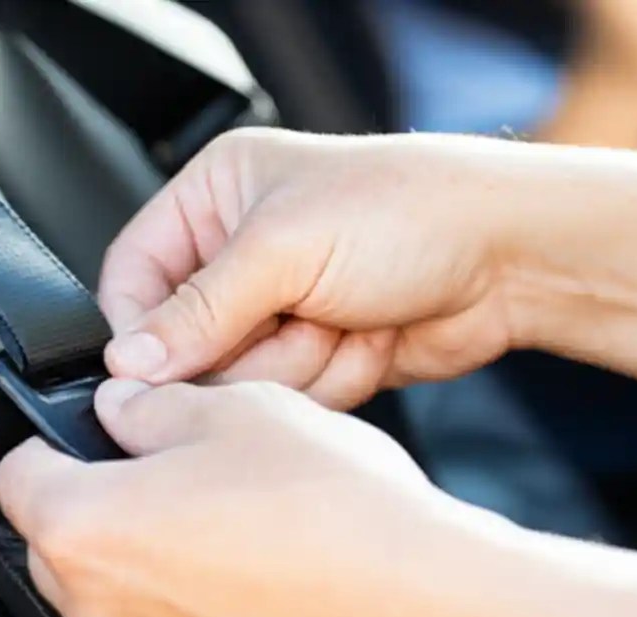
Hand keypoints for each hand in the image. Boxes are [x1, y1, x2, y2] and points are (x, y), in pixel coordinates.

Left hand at [0, 379, 514, 616]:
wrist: (429, 613)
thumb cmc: (338, 511)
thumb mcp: (242, 410)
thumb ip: (158, 404)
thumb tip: (124, 408)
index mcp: (89, 529)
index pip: (18, 474)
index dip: (54, 439)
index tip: (96, 432)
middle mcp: (106, 614)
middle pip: (66, 545)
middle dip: (108, 503)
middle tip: (187, 471)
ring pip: (126, 597)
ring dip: (160, 560)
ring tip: (248, 526)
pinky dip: (205, 613)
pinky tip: (272, 583)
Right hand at [98, 129, 529, 409]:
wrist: (507, 256)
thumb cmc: (408, 212)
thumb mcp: (283, 249)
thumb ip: (198, 311)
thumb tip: (128, 361)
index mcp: (217, 197)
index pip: (135, 275)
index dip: (143, 331)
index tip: (160, 370)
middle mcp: (244, 253)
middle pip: (188, 345)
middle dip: (248, 350)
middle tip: (294, 320)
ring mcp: (285, 309)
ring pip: (242, 383)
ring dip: (299, 364)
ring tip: (344, 318)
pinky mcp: (321, 355)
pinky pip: (293, 400)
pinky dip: (334, 378)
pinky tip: (369, 338)